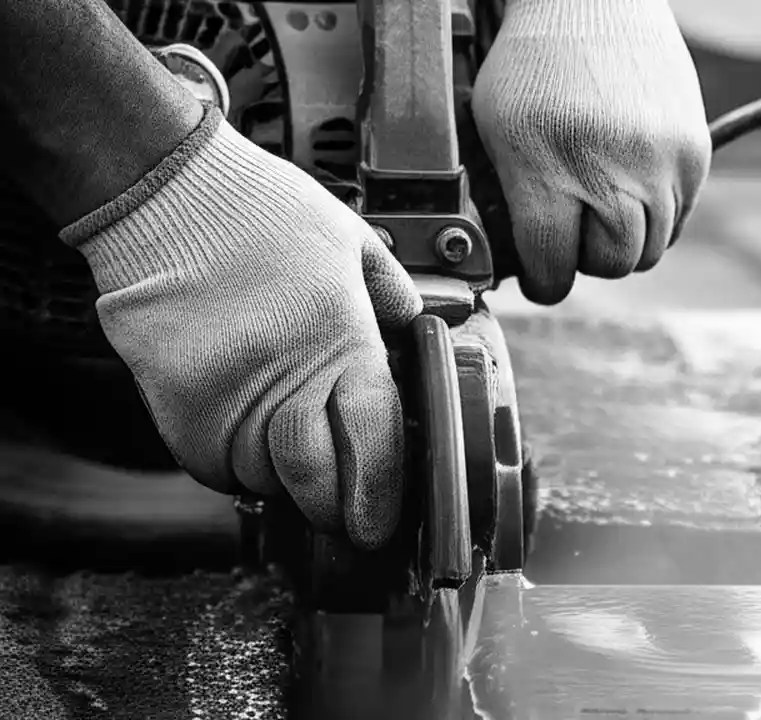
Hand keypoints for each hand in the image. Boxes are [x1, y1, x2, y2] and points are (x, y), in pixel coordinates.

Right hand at [62, 109, 422, 548]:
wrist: (162, 191)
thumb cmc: (260, 209)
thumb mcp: (353, 241)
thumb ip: (392, 297)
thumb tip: (419, 336)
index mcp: (342, 338)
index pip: (373, 442)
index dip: (380, 493)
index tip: (382, 521)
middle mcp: (284, 376)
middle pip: (316, 483)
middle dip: (334, 507)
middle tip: (343, 509)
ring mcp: (224, 395)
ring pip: (262, 481)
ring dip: (283, 479)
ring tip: (290, 444)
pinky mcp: (173, 403)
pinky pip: (211, 469)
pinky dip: (234, 466)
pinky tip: (247, 432)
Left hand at [472, 0, 712, 303]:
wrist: (595, 2)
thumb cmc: (534, 66)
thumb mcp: (495, 130)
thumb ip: (509, 201)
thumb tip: (519, 265)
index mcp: (547, 168)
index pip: (553, 269)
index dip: (543, 280)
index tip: (540, 276)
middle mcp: (611, 171)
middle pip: (610, 265)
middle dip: (587, 256)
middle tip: (572, 231)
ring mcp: (661, 164)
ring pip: (650, 250)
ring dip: (625, 239)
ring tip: (602, 201)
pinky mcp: (695, 154)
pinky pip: (679, 219)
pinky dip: (655, 213)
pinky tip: (631, 180)